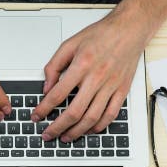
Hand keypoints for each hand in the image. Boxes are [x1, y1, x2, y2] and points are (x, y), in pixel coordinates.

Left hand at [31, 8, 152, 140]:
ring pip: (92, 118)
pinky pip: (110, 115)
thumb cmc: (101, 35)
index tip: (36, 116)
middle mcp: (97, 78)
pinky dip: (98, 126)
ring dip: (77, 132)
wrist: (129, 29)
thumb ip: (54, 66)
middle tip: (48, 134)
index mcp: (81, 65)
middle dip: (58, 127)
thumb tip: (46, 87)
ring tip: (66, 137)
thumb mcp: (70, 44)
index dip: (44, 109)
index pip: (58, 94)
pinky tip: (89, 130)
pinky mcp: (122, 90)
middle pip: (74, 112)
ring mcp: (111, 86)